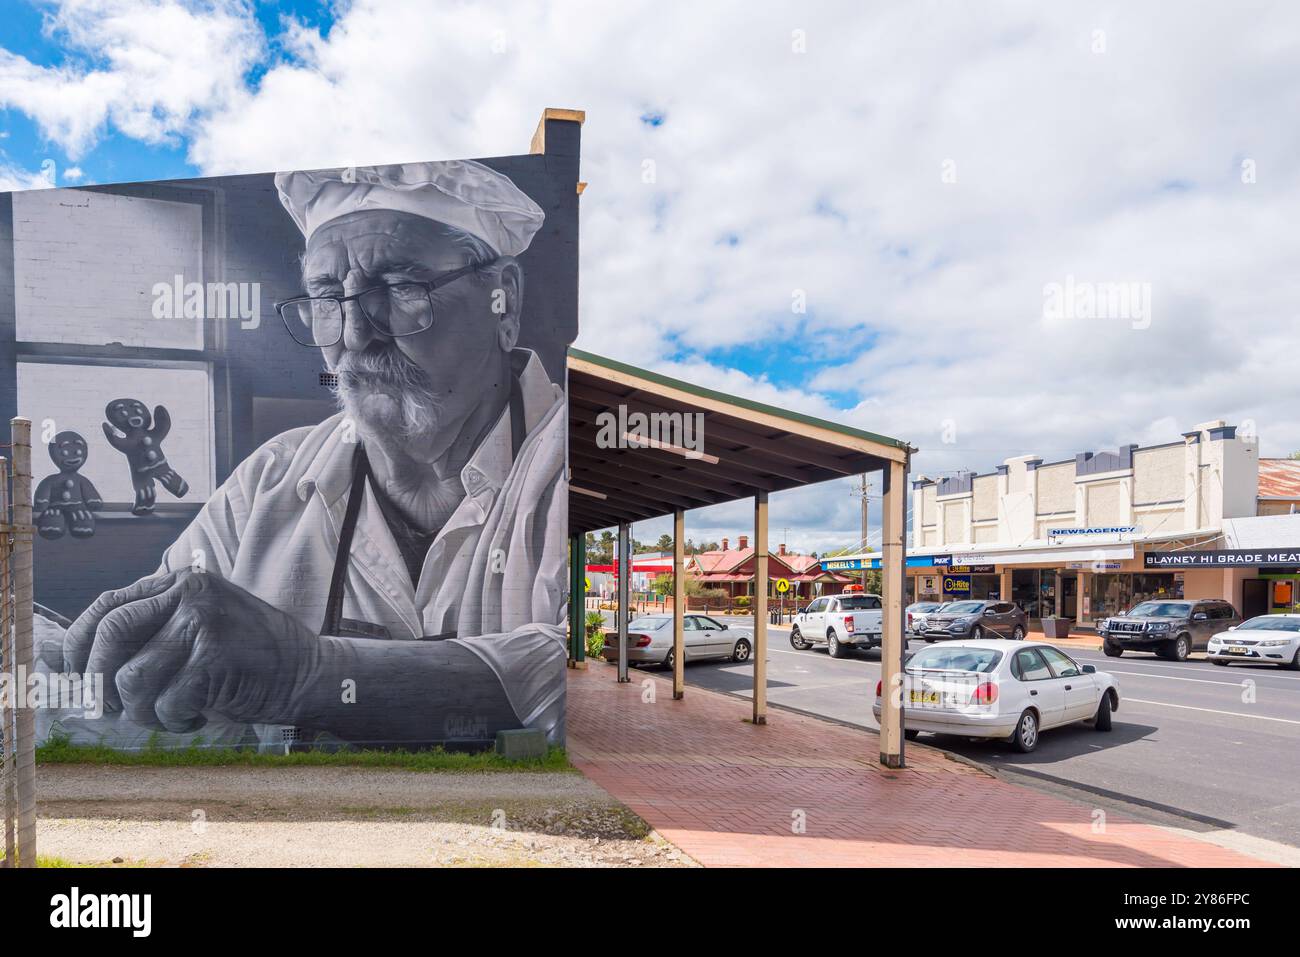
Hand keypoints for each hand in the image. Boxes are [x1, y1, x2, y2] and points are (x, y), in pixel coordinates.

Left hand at [64, 570, 319, 732]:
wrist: (308, 672)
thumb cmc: (246, 658)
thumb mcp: (194, 630)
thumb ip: (143, 634)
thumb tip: (61, 659)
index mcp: (180, 582)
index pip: (106, 606)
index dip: (77, 646)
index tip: (73, 679)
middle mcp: (189, 593)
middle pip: (110, 634)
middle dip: (99, 682)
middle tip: (115, 709)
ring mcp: (204, 622)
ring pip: (132, 677)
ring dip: (144, 712)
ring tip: (170, 714)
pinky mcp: (216, 656)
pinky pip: (166, 702)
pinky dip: (175, 721)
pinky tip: (199, 715)